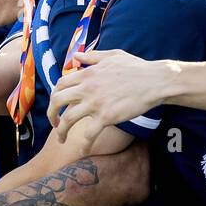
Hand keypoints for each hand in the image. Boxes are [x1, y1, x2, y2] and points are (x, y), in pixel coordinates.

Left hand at [48, 49, 171, 144]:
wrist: (155, 81)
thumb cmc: (137, 68)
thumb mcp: (112, 55)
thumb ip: (92, 57)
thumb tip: (76, 56)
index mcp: (86, 74)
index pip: (60, 84)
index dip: (54, 95)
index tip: (56, 104)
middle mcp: (86, 88)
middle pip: (56, 101)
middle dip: (50, 114)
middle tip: (53, 123)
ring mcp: (95, 103)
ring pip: (67, 119)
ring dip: (61, 131)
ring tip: (61, 139)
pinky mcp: (106, 117)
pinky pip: (88, 134)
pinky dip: (83, 144)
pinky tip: (82, 150)